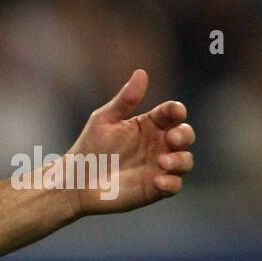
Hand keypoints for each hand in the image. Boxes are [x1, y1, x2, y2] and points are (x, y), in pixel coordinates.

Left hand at [61, 69, 194, 216]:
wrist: (75, 180)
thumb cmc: (89, 147)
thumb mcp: (105, 120)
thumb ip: (125, 99)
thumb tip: (141, 72)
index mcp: (150, 124)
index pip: (171, 113)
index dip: (176, 111)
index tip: (174, 112)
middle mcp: (159, 144)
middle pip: (185, 135)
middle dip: (185, 134)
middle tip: (172, 138)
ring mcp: (159, 167)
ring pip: (185, 160)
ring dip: (181, 160)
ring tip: (162, 161)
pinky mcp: (155, 188)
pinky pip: (174, 185)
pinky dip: (172, 183)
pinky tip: (159, 181)